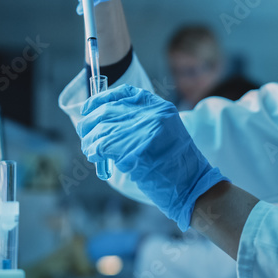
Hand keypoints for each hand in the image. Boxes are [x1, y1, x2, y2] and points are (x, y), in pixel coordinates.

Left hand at [77, 85, 227, 230]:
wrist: (192, 184)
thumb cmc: (176, 164)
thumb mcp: (165, 132)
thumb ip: (141, 122)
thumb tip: (106, 122)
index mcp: (159, 107)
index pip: (123, 93)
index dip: (101, 99)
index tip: (88, 108)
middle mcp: (152, 114)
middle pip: (108, 111)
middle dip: (90, 123)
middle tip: (86, 135)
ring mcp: (144, 131)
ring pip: (102, 130)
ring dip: (91, 142)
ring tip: (91, 152)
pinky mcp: (136, 150)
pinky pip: (103, 146)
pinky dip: (95, 152)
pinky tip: (97, 158)